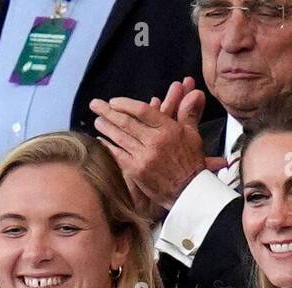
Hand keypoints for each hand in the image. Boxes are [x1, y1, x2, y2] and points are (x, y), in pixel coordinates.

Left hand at [90, 78, 222, 210]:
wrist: (189, 191)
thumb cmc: (191, 161)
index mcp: (168, 130)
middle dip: (108, 111)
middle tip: (95, 104)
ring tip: (97, 120)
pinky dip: (108, 146)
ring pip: (119, 137)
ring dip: (105, 127)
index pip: (142, 110)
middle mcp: (154, 142)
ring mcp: (144, 157)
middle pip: (126, 122)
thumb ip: (189, 112)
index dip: (125, 104)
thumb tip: (196, 92)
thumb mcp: (193, 134)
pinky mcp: (137, 171)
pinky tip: (100, 140)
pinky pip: (117, 155)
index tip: (114, 101)